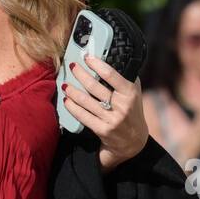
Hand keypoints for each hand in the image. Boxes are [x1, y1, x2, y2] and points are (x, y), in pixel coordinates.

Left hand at [60, 53, 148, 172]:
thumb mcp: (134, 93)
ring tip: (65, 84)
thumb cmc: (131, 110)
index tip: (87, 58)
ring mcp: (112, 119)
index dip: (97, 64)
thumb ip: (124, 77)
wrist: (134, 140)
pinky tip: (67, 100)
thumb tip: (106, 59)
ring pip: (85, 101)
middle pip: (94, 86)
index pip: (111, 75)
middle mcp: (122, 106)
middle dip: (80, 74)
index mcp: (130, 93)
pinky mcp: (102, 130)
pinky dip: (72, 107)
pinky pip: (83, 116)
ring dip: (72, 90)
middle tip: (73, 66)